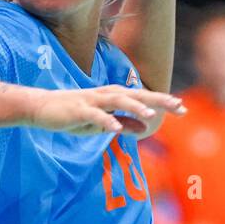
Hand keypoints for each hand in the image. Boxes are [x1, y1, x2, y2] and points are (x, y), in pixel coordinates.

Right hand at [27, 85, 185, 136]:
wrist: (41, 108)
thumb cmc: (73, 115)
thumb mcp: (101, 123)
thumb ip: (122, 124)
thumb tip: (143, 128)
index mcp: (113, 97)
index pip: (143, 97)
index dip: (162, 101)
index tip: (183, 108)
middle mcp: (106, 94)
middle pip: (136, 94)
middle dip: (158, 100)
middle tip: (179, 106)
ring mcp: (92, 101)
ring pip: (117, 101)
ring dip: (135, 106)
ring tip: (151, 114)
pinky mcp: (78, 109)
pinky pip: (95, 115)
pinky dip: (106, 121)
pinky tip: (116, 129)